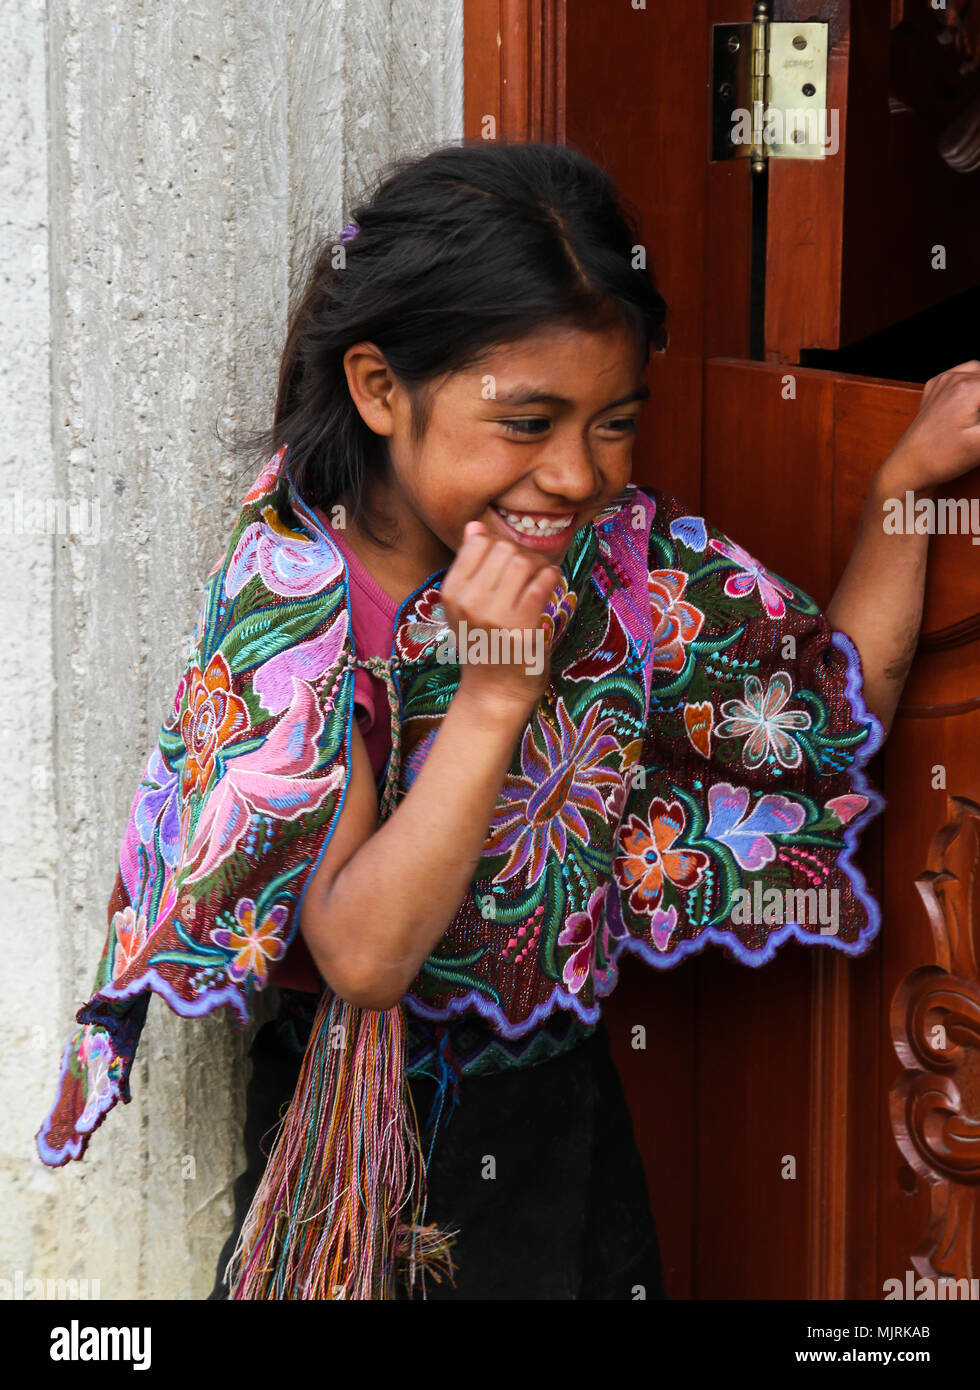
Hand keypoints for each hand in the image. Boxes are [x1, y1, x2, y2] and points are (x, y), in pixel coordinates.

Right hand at [439, 521, 561, 716]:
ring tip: (542, 575)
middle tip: (532, 568)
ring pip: (522, 562)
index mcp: (451, 594)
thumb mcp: (464, 607)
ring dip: (539, 563)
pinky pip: (541, 583)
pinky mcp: (521, 629)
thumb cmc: (484, 646)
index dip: (499, 543)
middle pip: (503, 549)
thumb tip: (474, 525)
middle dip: (523, 552)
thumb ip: (469, 567)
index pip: (477, 542)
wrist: (494, 693)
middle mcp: (469, 603)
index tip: (510, 558)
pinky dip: (551, 577)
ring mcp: (495, 617)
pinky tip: (551, 584)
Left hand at [879, 360, 979, 492]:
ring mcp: (943, 381)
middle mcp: (956, 378)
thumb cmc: (942, 459)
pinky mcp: (935, 387)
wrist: (908, 467)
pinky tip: (974, 404)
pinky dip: (975, 383)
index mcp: (970, 388)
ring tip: (976, 420)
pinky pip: (964, 374)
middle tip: (977, 428)